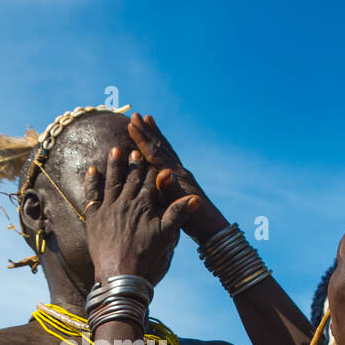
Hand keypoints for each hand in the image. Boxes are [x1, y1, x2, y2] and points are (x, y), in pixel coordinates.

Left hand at [83, 145, 199, 286]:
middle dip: (134, 164)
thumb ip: (178, 214)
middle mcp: (126, 203)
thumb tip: (196, 198)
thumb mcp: (167, 236)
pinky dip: (91, 183)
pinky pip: (92, 196)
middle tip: (134, 150)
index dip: (152, 169)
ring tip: (115, 150)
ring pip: (112, 182)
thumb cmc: (146, 258)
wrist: (120, 275)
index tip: (153, 157)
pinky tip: (92, 170)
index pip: (150, 183)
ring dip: (114, 165)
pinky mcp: (94, 219)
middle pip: (131, 179)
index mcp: (144, 206)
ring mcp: (108, 209)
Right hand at [127, 113, 227, 243]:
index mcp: (177, 177)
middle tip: (136, 115)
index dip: (143, 139)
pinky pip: (169, 159)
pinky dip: (161, 149)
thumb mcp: (181, 207)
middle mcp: (180, 172)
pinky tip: (157, 148)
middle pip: (161, 147)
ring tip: (149, 121)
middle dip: (148, 131)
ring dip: (155, 136)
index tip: (131, 124)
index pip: (156, 153)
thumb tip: (163, 172)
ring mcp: (182, 175)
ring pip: (166, 150)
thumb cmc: (196, 221)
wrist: (213, 229)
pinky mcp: (183, 181)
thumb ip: (171, 189)